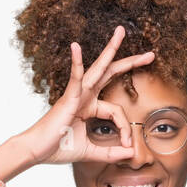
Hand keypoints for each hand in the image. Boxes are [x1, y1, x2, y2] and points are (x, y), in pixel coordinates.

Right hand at [16, 25, 155, 165]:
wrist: (36, 151)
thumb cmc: (57, 149)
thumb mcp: (90, 152)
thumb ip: (109, 153)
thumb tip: (130, 154)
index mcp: (90, 107)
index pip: (117, 111)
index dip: (125, 128)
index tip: (127, 146)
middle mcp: (85, 96)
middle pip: (111, 74)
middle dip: (131, 63)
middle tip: (150, 54)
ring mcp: (76, 95)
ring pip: (98, 68)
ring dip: (110, 50)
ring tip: (121, 32)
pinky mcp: (68, 98)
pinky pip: (74, 78)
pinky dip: (75, 63)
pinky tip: (75, 47)